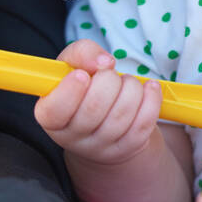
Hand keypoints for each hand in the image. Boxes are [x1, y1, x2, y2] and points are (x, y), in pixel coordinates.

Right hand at [33, 38, 162, 165]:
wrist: (103, 123)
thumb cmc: (83, 89)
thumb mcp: (72, 66)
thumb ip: (80, 53)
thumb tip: (103, 61)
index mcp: (50, 117)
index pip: (54, 110)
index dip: (70, 90)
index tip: (82, 74)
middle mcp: (72, 138)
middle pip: (94, 107)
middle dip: (108, 80)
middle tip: (109, 74)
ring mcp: (101, 148)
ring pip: (122, 113)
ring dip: (131, 86)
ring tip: (126, 82)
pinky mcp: (128, 148)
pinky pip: (144, 122)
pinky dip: (151, 98)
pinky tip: (148, 88)